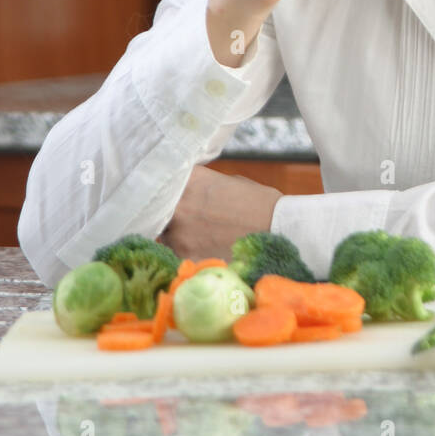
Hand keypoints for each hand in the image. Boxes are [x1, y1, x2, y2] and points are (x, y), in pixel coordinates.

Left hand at [157, 164, 281, 260]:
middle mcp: (178, 203)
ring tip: (194, 238)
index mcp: (189, 179)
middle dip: (162, 213)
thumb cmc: (260, 203)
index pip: (158, 180)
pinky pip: (173, 255)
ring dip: (172, 235)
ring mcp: (178, 232)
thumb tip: (190, 193)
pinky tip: (198, 253)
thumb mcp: (229, 182)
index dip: (160, 188)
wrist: (280, 229)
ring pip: (162, 234)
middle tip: (179, 218)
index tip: (162, 192)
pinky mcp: (185, 257)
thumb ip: (203, 186)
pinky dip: (182, 255)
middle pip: (154, 209)